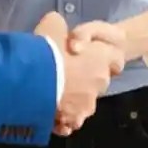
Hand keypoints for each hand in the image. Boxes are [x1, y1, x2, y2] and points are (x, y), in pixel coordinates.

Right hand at [35, 12, 123, 137]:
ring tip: (51, 91)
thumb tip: (58, 29)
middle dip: (84, 77)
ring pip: (84, 102)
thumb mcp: (52, 25)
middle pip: (97, 80)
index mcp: (101, 60)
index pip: (116, 58)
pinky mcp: (71, 122)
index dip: (103, 55)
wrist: (31, 83)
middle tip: (64, 71)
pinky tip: (48, 110)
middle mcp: (98, 85)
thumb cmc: (47, 52)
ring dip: (72, 98)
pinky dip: (62, 117)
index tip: (88, 54)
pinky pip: (70, 120)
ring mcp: (86, 107)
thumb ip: (61, 27)